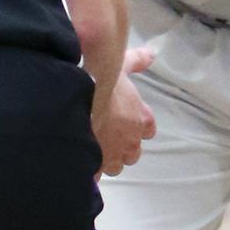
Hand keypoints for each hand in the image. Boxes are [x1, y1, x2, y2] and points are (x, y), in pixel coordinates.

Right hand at [93, 47, 157, 177]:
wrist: (81, 98)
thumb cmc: (103, 81)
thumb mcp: (122, 65)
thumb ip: (137, 62)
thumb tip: (151, 54)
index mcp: (141, 118)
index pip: (148, 130)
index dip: (138, 128)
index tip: (126, 123)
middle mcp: (131, 140)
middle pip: (132, 154)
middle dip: (121, 148)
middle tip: (106, 137)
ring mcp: (114, 154)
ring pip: (115, 166)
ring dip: (105, 160)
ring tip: (91, 150)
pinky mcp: (96, 163)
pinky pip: (94, 174)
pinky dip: (88, 170)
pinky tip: (78, 161)